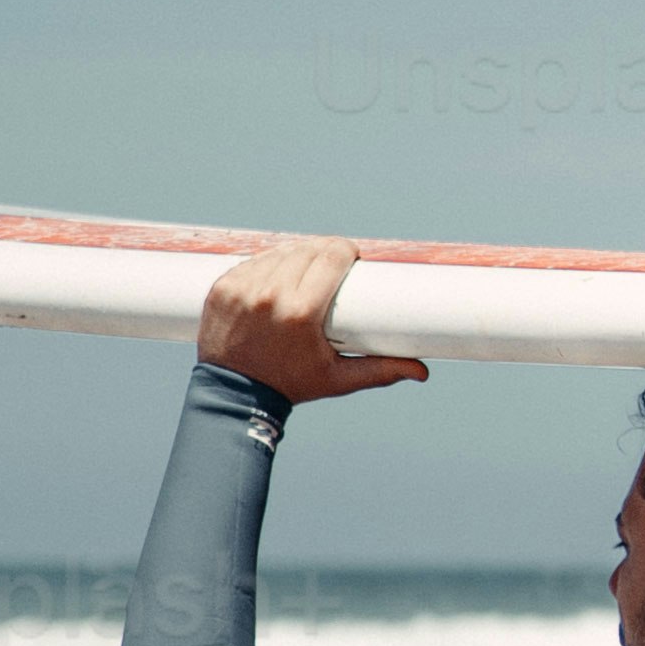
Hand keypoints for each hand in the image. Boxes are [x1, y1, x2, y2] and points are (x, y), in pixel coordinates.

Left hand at [197, 230, 426, 404]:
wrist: (233, 396)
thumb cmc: (291, 386)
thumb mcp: (337, 379)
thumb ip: (380, 371)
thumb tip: (423, 371)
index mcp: (299, 313)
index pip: (330, 257)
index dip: (345, 249)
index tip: (352, 254)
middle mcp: (268, 295)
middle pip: (306, 250)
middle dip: (324, 249)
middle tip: (335, 258)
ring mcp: (241, 289)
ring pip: (279, 252)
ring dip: (297, 252)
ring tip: (309, 262)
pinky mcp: (222, 288)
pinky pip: (252, 262)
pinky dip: (268, 263)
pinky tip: (279, 269)